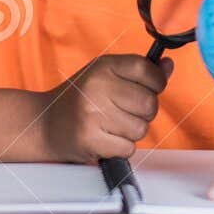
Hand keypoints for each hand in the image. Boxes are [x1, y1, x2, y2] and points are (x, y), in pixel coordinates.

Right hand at [40, 55, 170, 162]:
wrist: (44, 125)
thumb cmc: (80, 99)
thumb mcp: (106, 76)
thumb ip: (139, 72)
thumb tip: (169, 66)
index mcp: (103, 66)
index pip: (147, 70)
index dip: (156, 82)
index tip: (149, 88)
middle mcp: (97, 87)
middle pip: (149, 103)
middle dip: (143, 112)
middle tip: (124, 111)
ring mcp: (92, 114)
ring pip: (141, 128)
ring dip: (131, 132)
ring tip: (111, 125)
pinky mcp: (90, 140)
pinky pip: (128, 148)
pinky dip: (121, 148)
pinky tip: (104, 138)